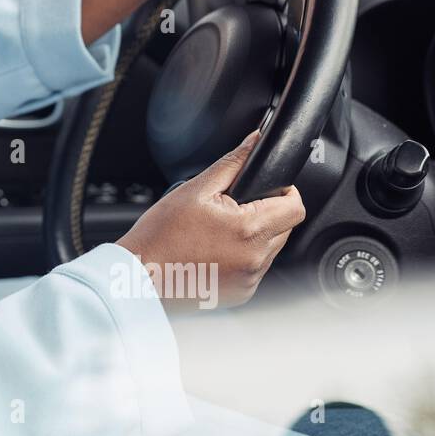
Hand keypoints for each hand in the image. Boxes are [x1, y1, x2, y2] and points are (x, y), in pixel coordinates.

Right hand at [115, 131, 304, 309]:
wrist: (139, 278)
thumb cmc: (160, 236)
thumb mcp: (194, 189)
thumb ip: (232, 163)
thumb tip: (255, 142)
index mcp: (249, 230)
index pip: (295, 207)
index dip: (284, 192)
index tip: (265, 190)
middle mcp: (255, 259)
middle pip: (284, 227)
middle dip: (265, 213)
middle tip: (229, 211)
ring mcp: (249, 280)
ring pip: (269, 248)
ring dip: (253, 236)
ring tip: (216, 233)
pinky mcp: (241, 293)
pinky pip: (254, 269)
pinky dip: (241, 257)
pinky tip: (213, 252)